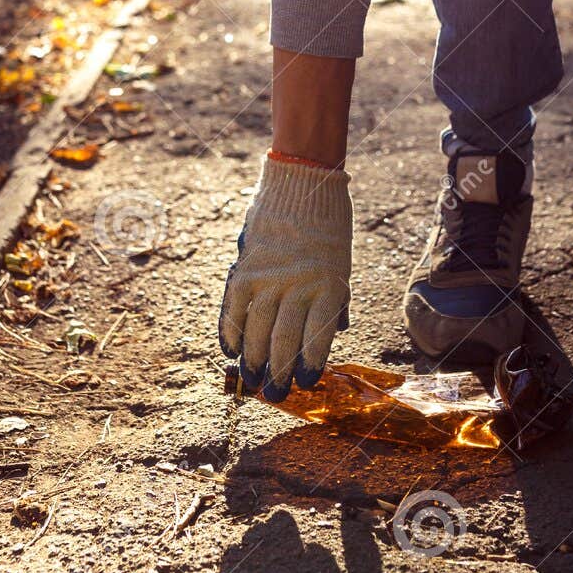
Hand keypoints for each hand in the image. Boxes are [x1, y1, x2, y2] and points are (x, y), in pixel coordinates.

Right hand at [218, 157, 351, 400]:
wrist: (303, 179)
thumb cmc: (328, 224)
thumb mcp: (341, 263)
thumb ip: (333, 299)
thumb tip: (332, 333)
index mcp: (330, 287)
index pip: (318, 338)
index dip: (310, 365)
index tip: (304, 384)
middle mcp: (300, 286)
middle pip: (285, 341)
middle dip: (279, 372)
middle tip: (273, 393)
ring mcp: (269, 277)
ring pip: (257, 330)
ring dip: (252, 359)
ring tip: (251, 379)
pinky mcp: (245, 266)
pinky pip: (234, 307)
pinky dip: (230, 330)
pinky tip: (230, 349)